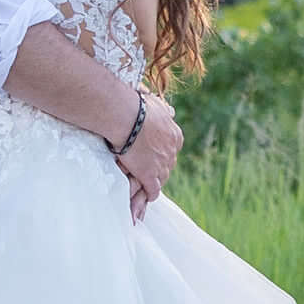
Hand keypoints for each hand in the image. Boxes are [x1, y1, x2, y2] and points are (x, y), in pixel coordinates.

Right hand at [116, 91, 182, 216]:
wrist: (128, 116)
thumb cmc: (137, 106)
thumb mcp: (156, 105)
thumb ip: (164, 110)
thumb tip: (171, 110)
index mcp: (174, 135)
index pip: (170, 151)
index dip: (160, 156)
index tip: (154, 158)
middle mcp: (172, 152)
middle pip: (167, 166)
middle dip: (159, 172)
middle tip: (151, 178)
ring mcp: (162, 165)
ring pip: (161, 180)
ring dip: (153, 187)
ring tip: (148, 195)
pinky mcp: (149, 175)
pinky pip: (152, 191)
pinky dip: (148, 197)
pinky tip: (146, 199)